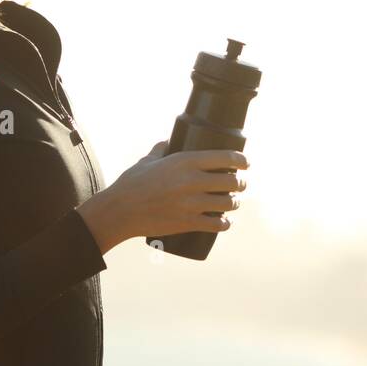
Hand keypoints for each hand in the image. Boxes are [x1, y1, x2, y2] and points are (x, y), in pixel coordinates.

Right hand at [77, 140, 248, 253]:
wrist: (120, 211)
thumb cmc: (132, 183)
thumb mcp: (148, 160)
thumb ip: (161, 149)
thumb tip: (168, 140)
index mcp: (185, 161)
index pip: (225, 157)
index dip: (241, 160)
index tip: (246, 163)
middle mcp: (192, 181)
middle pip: (231, 181)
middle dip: (240, 183)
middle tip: (239, 184)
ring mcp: (192, 204)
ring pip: (228, 204)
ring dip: (234, 203)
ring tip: (233, 202)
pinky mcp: (188, 223)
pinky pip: (217, 225)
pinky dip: (225, 224)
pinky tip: (225, 222)